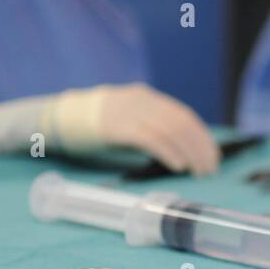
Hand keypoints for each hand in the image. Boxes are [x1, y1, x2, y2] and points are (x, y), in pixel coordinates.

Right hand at [0, 83, 220, 175]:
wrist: (57, 117)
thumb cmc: (93, 126)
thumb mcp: (125, 120)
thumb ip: (149, 127)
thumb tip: (179, 149)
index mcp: (145, 96)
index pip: (183, 114)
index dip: (201, 136)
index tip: (212, 155)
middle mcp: (140, 99)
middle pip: (181, 122)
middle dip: (200, 147)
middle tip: (210, 168)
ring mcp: (128, 111)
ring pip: (170, 130)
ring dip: (189, 153)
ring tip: (198, 172)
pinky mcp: (116, 126)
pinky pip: (150, 139)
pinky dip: (168, 152)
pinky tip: (178, 166)